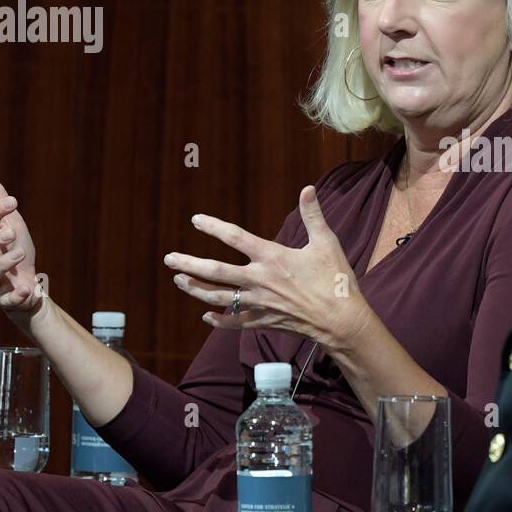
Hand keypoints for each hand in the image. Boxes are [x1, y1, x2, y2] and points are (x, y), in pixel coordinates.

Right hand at [0, 171, 45, 322]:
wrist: (27, 286)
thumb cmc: (15, 251)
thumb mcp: (11, 223)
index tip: (13, 201)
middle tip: (12, 232)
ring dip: (4, 263)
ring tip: (21, 253)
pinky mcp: (5, 300)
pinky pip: (6, 301)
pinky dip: (15, 296)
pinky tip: (26, 289)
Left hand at [166, 186, 370, 349]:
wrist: (342, 321)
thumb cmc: (336, 280)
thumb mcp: (326, 243)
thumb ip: (313, 215)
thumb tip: (308, 188)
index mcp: (273, 258)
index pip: (235, 238)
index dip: (213, 227)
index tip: (196, 220)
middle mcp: (260, 281)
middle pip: (215, 273)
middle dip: (189, 265)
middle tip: (169, 259)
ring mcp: (260, 303)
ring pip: (218, 298)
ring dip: (196, 289)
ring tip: (179, 281)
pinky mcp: (264, 321)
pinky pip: (235, 322)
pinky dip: (218, 321)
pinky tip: (205, 317)